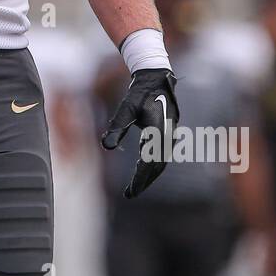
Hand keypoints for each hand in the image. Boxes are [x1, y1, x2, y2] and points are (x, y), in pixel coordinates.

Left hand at [101, 68, 178, 197]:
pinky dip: (150, 168)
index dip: (140, 178)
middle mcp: (167, 137)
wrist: (157, 80)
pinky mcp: (166, 136)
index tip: (130, 190)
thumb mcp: (127, 108)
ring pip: (160, 164)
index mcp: (159, 132)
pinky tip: (140, 173)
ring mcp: (169, 137)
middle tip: (129, 195)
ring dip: (147, 177)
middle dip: (143, 182)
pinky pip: (160, 157)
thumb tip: (106, 147)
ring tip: (133, 189)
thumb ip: (117, 126)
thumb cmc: (140, 93)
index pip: (149, 161)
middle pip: (156, 167)